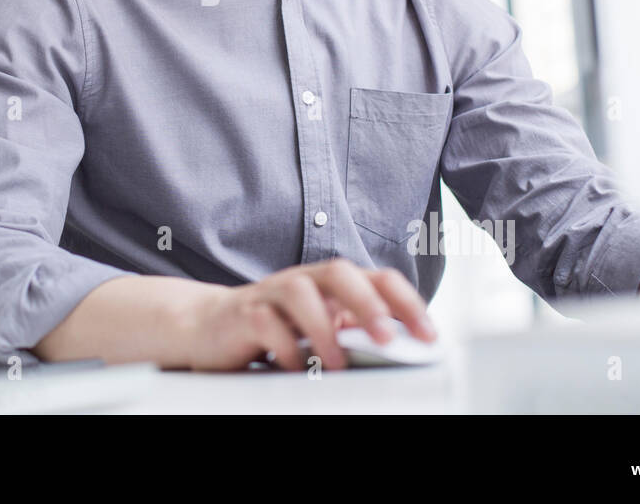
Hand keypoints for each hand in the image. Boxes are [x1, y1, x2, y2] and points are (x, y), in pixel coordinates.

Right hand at [185, 258, 437, 371]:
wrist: (211, 326)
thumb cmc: (276, 328)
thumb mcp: (323, 329)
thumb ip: (355, 332)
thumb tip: (404, 350)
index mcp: (331, 284)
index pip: (377, 278)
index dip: (406, 302)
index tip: (428, 335)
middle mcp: (304, 281)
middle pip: (339, 272)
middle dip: (367, 304)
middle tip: (386, 339)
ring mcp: (271, 293)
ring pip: (299, 291)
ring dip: (322, 327)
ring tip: (335, 362)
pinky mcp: (243, 313)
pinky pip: (263, 321)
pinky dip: (283, 345)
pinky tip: (295, 366)